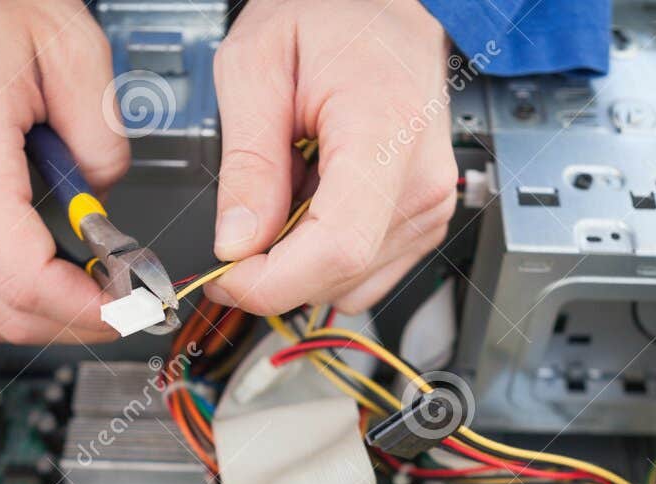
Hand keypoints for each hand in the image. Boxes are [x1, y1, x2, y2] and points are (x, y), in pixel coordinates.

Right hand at [0, 0, 126, 342]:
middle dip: (74, 323)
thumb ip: (103, 137)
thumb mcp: (69, 48)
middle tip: (126, 308)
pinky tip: (54, 269)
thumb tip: (105, 200)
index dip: (87, 309)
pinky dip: (14, 292)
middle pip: (2, 313)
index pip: (24, 281)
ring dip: (44, 315)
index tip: (130, 306)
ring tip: (96, 290)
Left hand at [205, 0, 456, 315]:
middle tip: (242, 213)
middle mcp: (421, 182)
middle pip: (336, 275)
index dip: (270, 282)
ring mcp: (430, 206)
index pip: (336, 251)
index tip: (224, 276)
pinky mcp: (426, 221)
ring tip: (294, 182)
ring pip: (347, 283)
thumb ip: (247, 163)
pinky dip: (325, 250)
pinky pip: (364, 272)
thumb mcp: (256, 66)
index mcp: (385, 135)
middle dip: (273, 266)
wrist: (382, 3)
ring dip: (300, 255)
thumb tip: (236, 244)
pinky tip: (318, 195)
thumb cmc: (331, 14)